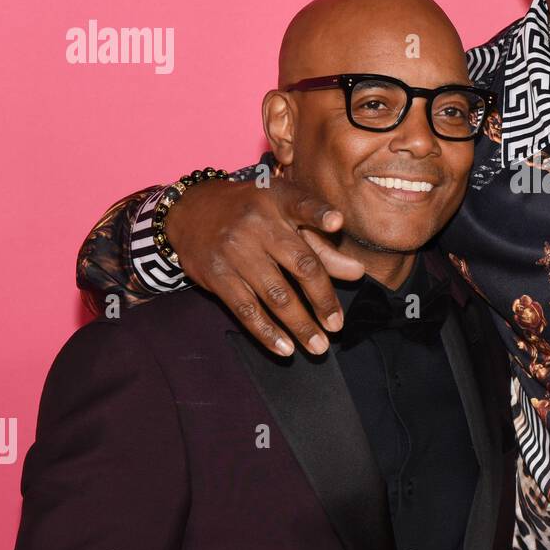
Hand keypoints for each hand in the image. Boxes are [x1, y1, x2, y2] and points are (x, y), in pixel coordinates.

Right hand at [165, 176, 363, 355]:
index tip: (337, 223)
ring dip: (300, 325)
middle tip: (337, 325)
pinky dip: (267, 332)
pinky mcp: (216, 275)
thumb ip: (322, 245)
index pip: (303, 204)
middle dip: (322, 299)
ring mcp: (235, 251)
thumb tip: (357, 272)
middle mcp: (258, 224)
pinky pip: (246, 309)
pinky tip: (284, 348)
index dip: (320, 214)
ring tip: (318, 346)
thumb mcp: (285, 216)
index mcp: (280, 200)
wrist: (191, 211)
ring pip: (275, 294)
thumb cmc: (253, 215)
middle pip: (299, 264)